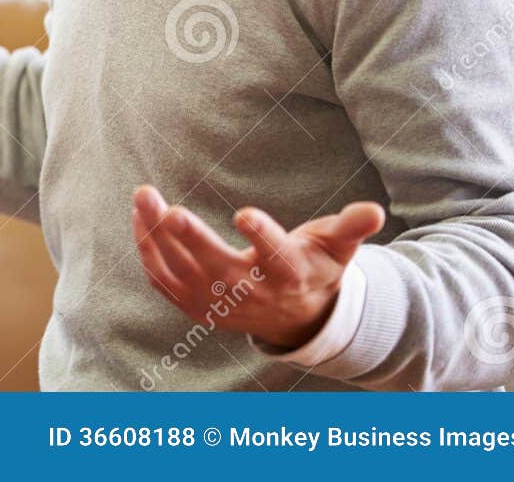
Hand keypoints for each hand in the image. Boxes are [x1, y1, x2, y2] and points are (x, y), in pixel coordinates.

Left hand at [131, 185, 385, 348]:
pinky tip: (139, 217)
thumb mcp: (336, 247)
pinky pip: (164, 280)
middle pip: (216, 267)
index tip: (244, 213)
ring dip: (156, 236)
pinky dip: (148, 251)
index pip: (276, 257)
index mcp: (288, 274)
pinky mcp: (194, 306)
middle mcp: (251, 293)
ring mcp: (219, 303)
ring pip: (181, 272)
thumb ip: (350, 227)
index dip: (262, 236)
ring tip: (143, 196)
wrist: (295, 317)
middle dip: (190, 238)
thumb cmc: (314, 266)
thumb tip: (374, 209)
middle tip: (168, 208)